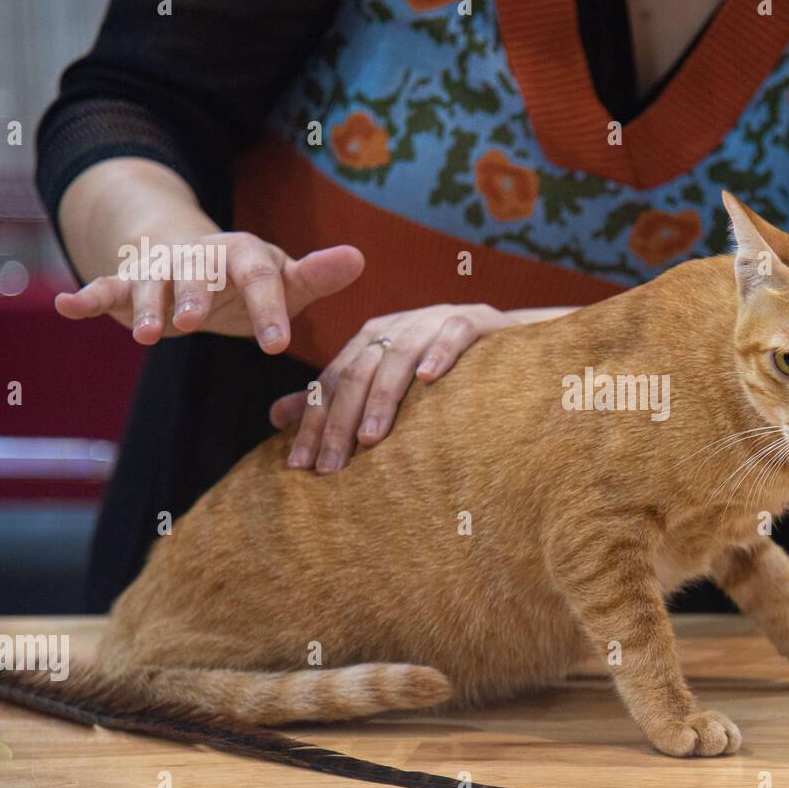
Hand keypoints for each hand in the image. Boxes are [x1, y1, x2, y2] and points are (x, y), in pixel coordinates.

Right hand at [54, 231, 364, 353]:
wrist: (203, 264)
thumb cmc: (253, 283)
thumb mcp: (287, 282)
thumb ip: (317, 277)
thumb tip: (359, 257)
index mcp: (248, 255)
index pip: (262, 279)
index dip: (269, 310)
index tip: (277, 345)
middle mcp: (203, 255)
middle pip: (198, 274)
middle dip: (194, 296)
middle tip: (192, 323)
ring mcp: (164, 267)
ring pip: (153, 282)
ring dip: (148, 306)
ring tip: (146, 335)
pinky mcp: (132, 282)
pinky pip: (110, 287)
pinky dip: (88, 297)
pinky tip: (67, 307)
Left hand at [270, 303, 517, 472]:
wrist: (512, 344)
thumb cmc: (448, 374)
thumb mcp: (389, 385)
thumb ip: (336, 398)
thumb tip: (276, 418)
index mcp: (372, 340)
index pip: (333, 382)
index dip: (314, 424)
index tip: (300, 467)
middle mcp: (397, 326)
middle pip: (358, 371)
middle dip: (340, 421)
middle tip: (330, 467)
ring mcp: (436, 321)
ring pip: (399, 354)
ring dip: (383, 397)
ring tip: (370, 437)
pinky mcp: (477, 320)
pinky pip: (455, 332)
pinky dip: (439, 352)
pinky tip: (427, 379)